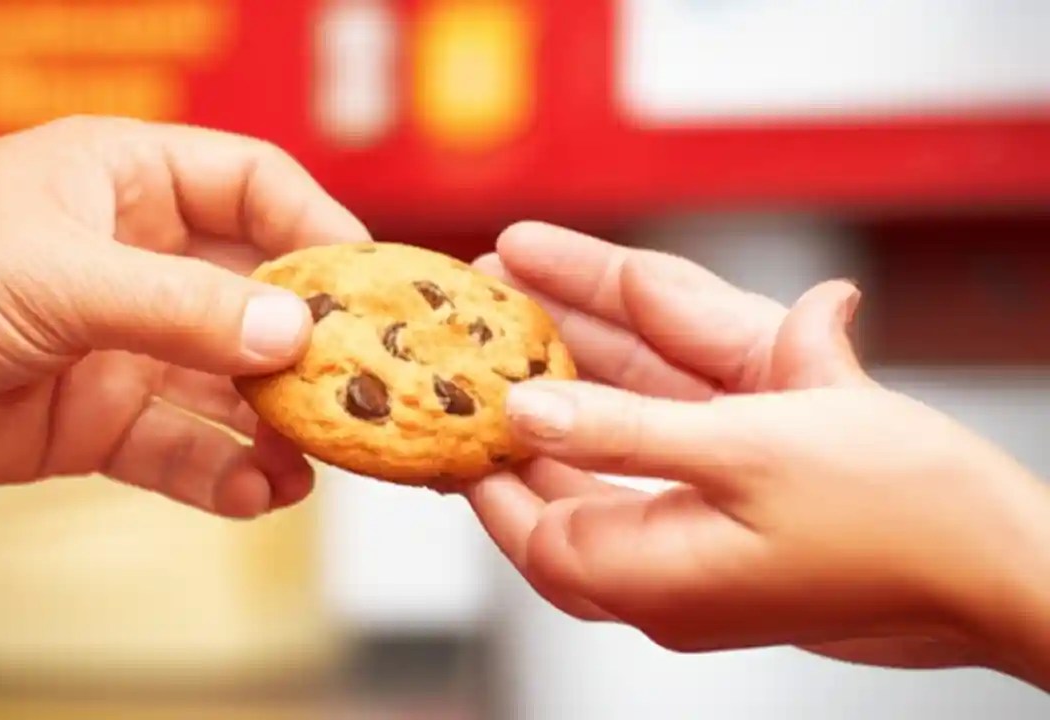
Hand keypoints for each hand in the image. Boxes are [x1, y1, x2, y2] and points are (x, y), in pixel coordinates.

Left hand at [0, 116, 370, 517]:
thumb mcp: (56, 275)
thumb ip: (179, 307)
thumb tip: (291, 330)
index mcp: (126, 184)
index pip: (252, 188)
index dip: (315, 227)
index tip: (367, 281)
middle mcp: (137, 263)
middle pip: (255, 296)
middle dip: (308, 343)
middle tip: (360, 387)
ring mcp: (122, 345)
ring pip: (226, 384)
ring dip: (274, 423)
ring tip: (315, 458)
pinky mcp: (98, 418)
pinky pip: (179, 447)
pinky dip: (219, 473)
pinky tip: (252, 493)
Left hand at [468, 222, 1049, 685]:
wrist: (1002, 559)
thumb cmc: (893, 508)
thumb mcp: (743, 449)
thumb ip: (619, 431)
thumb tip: (521, 414)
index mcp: (654, 578)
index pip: (525, 527)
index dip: (478, 467)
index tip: (449, 406)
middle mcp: (664, 585)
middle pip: (556, 502)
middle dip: (518, 429)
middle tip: (484, 360)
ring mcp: (698, 572)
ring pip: (598, 488)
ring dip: (565, 421)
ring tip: (530, 351)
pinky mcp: (732, 547)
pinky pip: (646, 487)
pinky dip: (616, 436)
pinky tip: (605, 389)